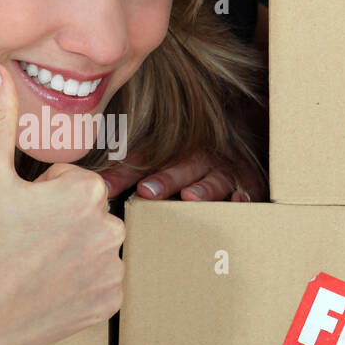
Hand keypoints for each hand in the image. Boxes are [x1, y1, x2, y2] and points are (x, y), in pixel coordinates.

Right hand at [0, 62, 125, 344]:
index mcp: (88, 192)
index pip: (72, 182)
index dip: (41, 196)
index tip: (19, 217)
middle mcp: (111, 229)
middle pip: (86, 213)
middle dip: (59, 223)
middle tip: (22, 243)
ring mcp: (113, 269)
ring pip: (93, 246)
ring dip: (70, 253)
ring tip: (32, 268)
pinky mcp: (111, 303)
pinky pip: (100, 282)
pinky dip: (79, 286)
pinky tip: (48, 291)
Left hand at [99, 151, 265, 201]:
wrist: (238, 142)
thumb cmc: (188, 161)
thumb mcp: (160, 160)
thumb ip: (128, 172)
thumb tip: (96, 184)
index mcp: (173, 151)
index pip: (145, 161)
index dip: (125, 173)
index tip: (105, 187)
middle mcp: (200, 158)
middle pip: (181, 166)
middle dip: (164, 179)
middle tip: (146, 191)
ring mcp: (226, 171)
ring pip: (214, 178)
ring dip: (202, 188)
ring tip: (189, 198)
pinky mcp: (249, 185)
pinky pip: (248, 190)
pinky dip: (244, 196)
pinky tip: (238, 202)